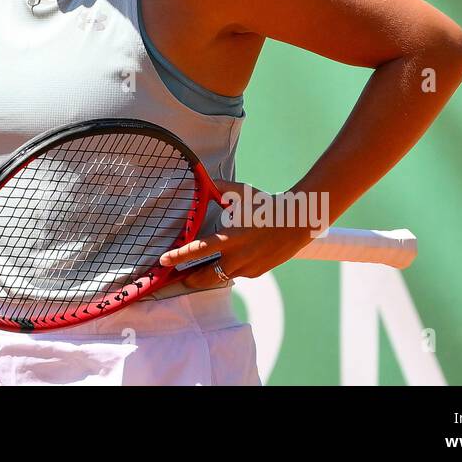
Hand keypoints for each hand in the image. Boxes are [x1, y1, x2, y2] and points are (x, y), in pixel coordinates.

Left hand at [157, 180, 318, 290]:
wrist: (298, 222)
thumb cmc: (268, 205)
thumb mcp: (243, 193)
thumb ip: (221, 188)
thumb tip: (205, 180)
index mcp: (231, 237)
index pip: (198, 250)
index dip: (179, 256)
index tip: (163, 261)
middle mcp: (238, 256)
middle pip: (206, 276)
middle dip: (190, 280)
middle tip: (178, 278)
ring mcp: (248, 267)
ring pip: (221, 277)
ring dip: (207, 277)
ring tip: (195, 276)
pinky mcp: (257, 272)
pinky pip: (238, 273)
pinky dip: (230, 270)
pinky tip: (228, 264)